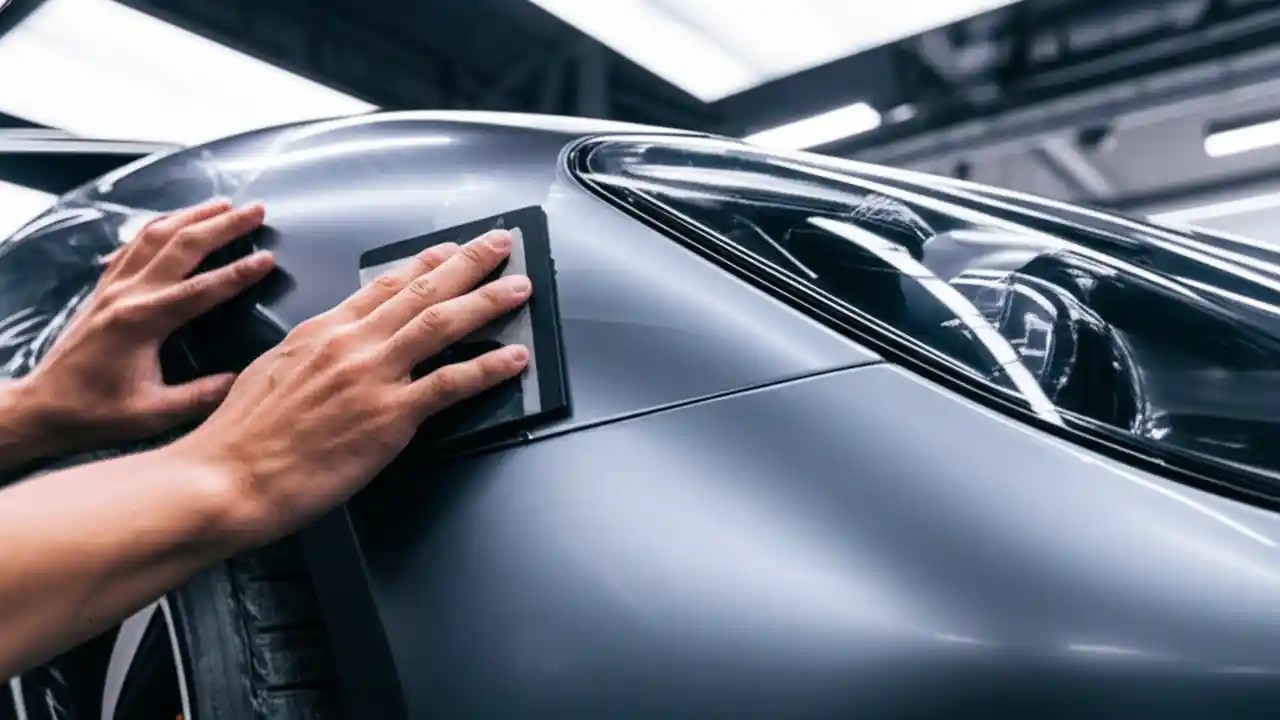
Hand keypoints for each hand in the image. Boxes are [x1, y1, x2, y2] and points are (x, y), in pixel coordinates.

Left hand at [10, 200, 274, 459]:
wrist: (44, 407)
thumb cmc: (98, 413)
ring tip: (223, 203)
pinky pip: (133, 245)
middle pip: (181, 246)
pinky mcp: (102, 288)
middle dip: (222, 225)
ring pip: (155, 236)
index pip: (201, 289)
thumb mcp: (154, 413)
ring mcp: (112, 286)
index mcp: (143, 322)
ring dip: (192, 215)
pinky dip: (158, 226)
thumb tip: (243, 379)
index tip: (267, 258)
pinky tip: (175, 220)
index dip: (238, 273)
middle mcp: (127, 294)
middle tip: (256, 210)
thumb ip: (202, 396)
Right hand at [167, 229, 530, 545]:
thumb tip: (327, 352)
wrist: (224, 479)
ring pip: (443, 324)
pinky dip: (488, 366)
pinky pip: (451, 383)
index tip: (449, 248)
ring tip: (518, 288)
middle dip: (469, 262)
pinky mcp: (389, 416)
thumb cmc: (239, 438)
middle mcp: (352, 344)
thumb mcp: (270, 372)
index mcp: (322, 330)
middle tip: (500, 244)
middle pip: (422, 290)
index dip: (424, 263)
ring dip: (488, 300)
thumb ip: (309, 355)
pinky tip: (514, 357)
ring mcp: (372, 376)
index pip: (383, 284)